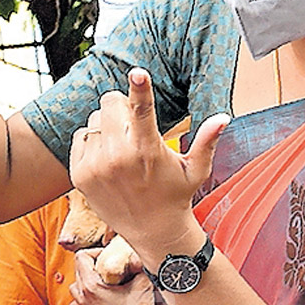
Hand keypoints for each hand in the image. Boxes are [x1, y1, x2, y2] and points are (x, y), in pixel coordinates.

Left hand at [68, 68, 229, 248]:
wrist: (151, 232)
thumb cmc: (176, 195)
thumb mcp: (196, 169)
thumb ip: (207, 140)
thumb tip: (224, 117)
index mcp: (148, 151)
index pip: (143, 111)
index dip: (141, 88)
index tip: (138, 72)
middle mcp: (119, 157)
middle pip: (109, 102)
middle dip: (121, 107)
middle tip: (132, 127)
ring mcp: (96, 166)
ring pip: (94, 119)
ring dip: (106, 127)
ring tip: (122, 149)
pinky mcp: (80, 174)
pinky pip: (80, 136)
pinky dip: (91, 141)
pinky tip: (107, 158)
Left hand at [69, 249, 156, 304]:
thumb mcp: (143, 283)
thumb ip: (138, 266)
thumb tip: (137, 258)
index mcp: (90, 286)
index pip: (81, 256)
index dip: (96, 252)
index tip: (110, 257)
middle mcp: (83, 297)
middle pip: (78, 270)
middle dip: (94, 264)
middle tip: (111, 267)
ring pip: (78, 286)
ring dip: (90, 280)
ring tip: (109, 281)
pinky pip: (84, 299)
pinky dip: (92, 293)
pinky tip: (111, 296)